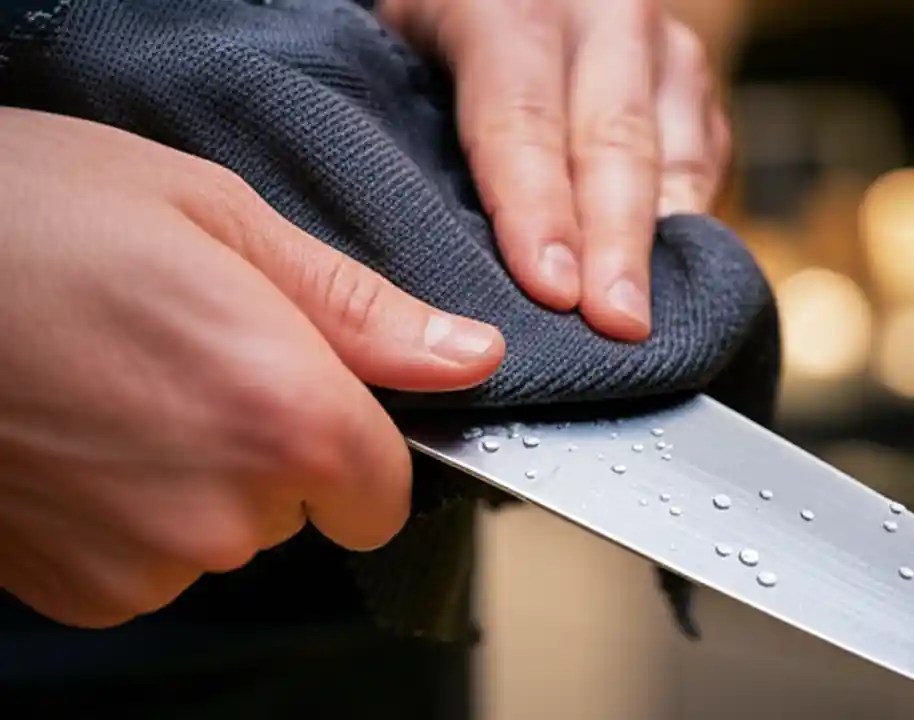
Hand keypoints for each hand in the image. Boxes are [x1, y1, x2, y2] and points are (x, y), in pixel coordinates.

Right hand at [0, 108, 504, 627]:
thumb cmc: (28, 216)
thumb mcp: (217, 219)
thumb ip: (358, 310)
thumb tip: (467, 357)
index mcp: (285, 416)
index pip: (386, 495)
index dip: (357, 445)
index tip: (309, 394)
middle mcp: (226, 513)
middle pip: (302, 509)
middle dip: (269, 446)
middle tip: (184, 358)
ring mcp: (144, 564)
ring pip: (224, 535)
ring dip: (194, 478)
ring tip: (117, 386)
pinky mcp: (77, 593)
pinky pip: (149, 565)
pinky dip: (129, 514)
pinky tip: (81, 437)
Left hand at [378, 0, 731, 340]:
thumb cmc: (437, 36)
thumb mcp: (402, 53)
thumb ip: (415, 131)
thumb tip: (429, 262)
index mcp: (510, 3)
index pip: (522, 116)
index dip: (538, 208)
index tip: (552, 290)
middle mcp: (602, 14)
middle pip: (617, 140)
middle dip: (616, 243)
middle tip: (617, 324)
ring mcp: (661, 47)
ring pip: (675, 157)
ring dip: (660, 250)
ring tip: (645, 325)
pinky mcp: (695, 86)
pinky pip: (702, 167)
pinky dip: (683, 232)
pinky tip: (664, 288)